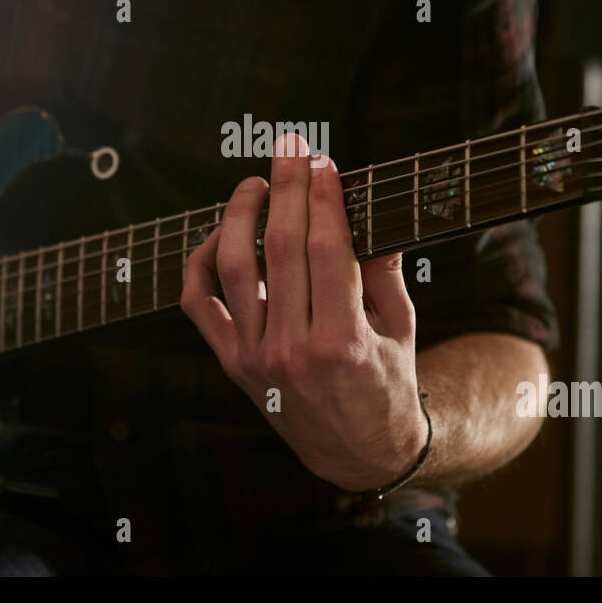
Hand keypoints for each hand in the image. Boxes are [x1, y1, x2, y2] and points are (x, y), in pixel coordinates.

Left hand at [181, 134, 427, 491]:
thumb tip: (375, 212)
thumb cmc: (388, 383)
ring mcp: (256, 359)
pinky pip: (199, 304)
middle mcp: (294, 350)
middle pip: (280, 247)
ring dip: (239, 215)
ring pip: (231, 268)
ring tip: (255, 184)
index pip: (327, 248)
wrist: (359, 454)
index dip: (323, 196)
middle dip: (285, 187)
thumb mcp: (402, 328)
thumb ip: (385, 270)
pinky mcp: (233, 365)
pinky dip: (199, 263)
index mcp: (344, 342)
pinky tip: (219, 233)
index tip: (323, 161)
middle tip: (290, 148)